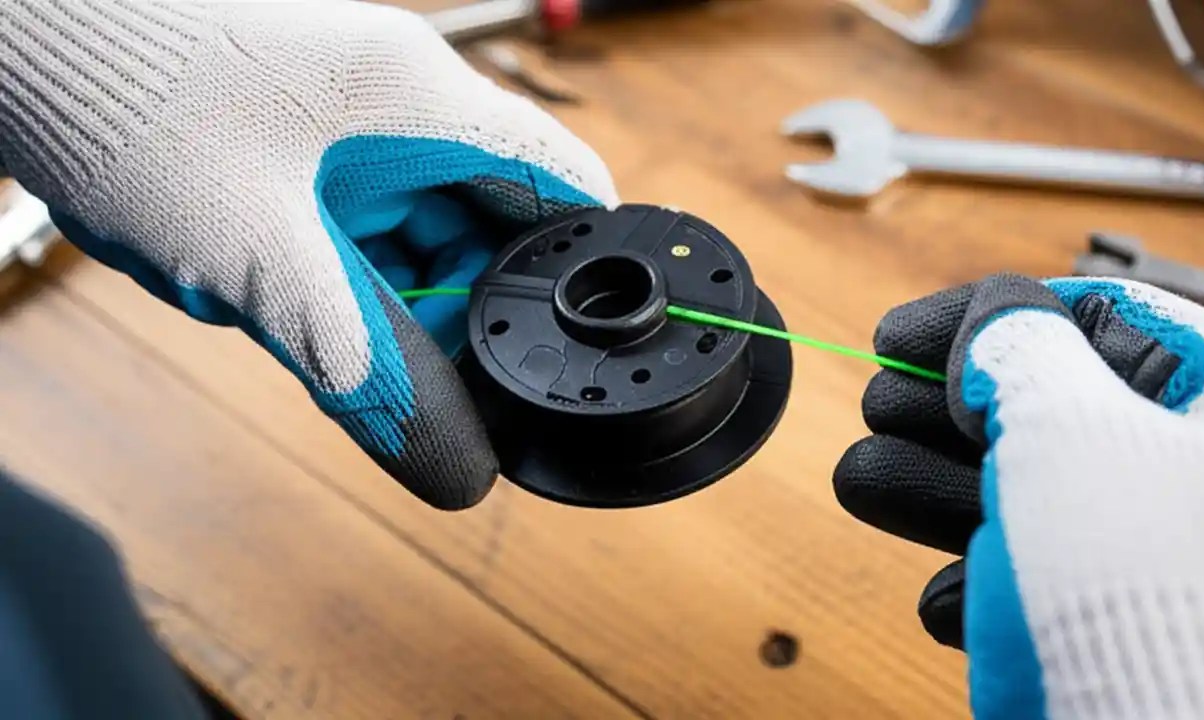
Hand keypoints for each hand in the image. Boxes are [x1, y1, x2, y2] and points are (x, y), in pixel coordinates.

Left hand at [0, 0, 616, 508]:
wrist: (37, 52)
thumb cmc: (138, 122)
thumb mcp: (265, 270)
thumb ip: (371, 373)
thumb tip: (459, 471)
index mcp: (425, 104)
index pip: (566, 189)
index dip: (580, 279)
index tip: (564, 356)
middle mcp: (411, 104)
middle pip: (502, 226)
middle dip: (472, 307)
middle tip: (420, 367)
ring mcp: (366, 122)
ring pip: (434, 236)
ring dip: (406, 298)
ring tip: (329, 321)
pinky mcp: (323, 146)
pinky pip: (376, 228)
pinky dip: (357, 279)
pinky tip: (304, 299)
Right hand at [835, 274, 1203, 717]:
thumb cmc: (1150, 596)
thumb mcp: (1072, 434)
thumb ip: (1020, 354)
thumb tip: (992, 325)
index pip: (1095, 320)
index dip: (987, 317)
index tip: (899, 335)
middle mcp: (1193, 476)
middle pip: (1048, 406)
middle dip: (944, 406)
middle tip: (880, 403)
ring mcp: (1148, 555)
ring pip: (1024, 495)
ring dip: (931, 487)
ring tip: (864, 480)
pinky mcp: (1107, 624)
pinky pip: (1033, 578)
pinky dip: (978, 580)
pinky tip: (953, 599)